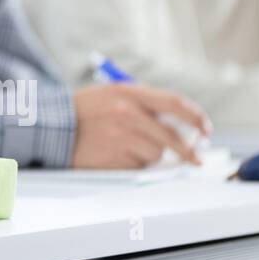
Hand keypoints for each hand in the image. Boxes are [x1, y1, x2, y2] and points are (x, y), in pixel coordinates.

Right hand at [71, 83, 210, 168]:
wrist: (52, 127)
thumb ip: (145, 105)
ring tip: (130, 148)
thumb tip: (181, 126)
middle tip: (196, 158)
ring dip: (152, 155)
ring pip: (157, 154)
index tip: (206, 129)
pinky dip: (134, 163)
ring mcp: (121, 137)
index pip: (175, 103)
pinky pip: (139, 166)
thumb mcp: (113, 95)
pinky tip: (118, 154)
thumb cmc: (85, 111)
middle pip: (172, 136)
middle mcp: (127, 114)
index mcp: (129, 93)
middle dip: (189, 150)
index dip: (196, 117)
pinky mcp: (114, 158)